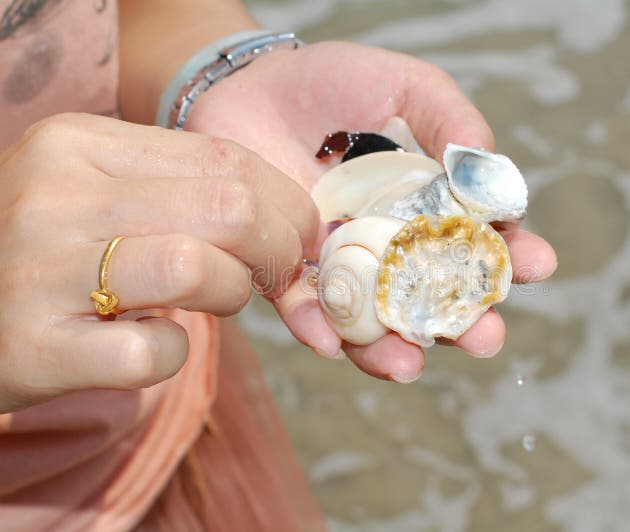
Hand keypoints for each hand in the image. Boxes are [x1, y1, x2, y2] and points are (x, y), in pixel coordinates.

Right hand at [0, 113, 317, 411]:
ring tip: (209, 303)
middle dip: (280, 252)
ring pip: (196, 268)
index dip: (287, 206)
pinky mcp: (32, 346)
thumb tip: (306, 241)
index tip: (299, 239)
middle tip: (275, 278)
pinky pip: (152, 351)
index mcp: (80, 143)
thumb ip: (193, 203)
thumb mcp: (104, 199)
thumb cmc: (47, 255)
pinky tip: (147, 344)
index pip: (226, 159)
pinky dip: (172, 355)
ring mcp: (37, 269)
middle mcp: (54, 194)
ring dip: (231, 295)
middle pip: (229, 210)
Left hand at [185, 41, 557, 382]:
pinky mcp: (286, 269)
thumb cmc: (335, 84)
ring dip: (392, 349)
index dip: (510, 257)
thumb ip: (449, 119)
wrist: (251, 83)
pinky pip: (303, 308)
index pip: (478, 242)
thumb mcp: (406, 86)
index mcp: (430, 207)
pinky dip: (317, 330)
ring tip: (410, 366)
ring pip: (372, 320)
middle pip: (432, 297)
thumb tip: (485, 164)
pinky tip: (332, 344)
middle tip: (486, 339)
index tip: (536, 265)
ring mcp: (341, 263)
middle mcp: (391, 246)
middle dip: (464, 324)